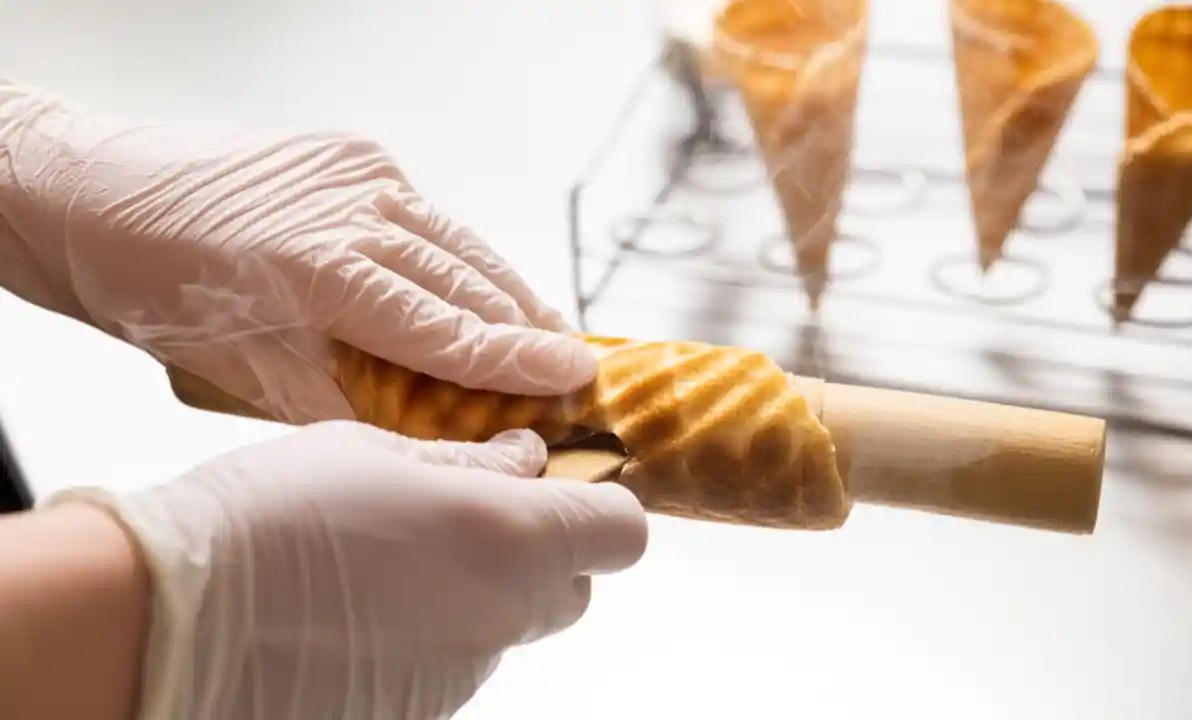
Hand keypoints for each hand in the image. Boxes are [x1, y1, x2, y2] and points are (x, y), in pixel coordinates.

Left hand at [0, 77, 594, 423]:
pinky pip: (427, 213)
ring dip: (504, 288)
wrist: (101, 197)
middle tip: (577, 364)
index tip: (574, 375)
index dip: (513, 357)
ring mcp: (358, 172)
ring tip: (548, 327)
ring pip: (458, 240)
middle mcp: (352, 209)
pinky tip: (483, 283)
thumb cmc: (160, 291)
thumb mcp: (248, 371)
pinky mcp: (354, 153)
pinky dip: (459, 253)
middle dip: (526, 325)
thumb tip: (418, 437)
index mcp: (320, 270)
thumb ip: (342, 402)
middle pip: (465, 279)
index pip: (441, 326)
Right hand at [52, 420, 646, 719]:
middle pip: (573, 588)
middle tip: (473, 511)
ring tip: (394, 558)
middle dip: (544, 548)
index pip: (622, 532)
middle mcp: (500, 619)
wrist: (168, 622)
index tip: (563, 482)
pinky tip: (364, 606)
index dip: (600, 502)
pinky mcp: (415, 713)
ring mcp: (458, 677)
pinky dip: (432, 633)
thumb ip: (469, 460)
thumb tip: (525, 459)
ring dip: (480, 592)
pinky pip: (452, 663)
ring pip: (508, 628)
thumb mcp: (374, 451)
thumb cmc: (267, 515)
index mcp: (508, 539)